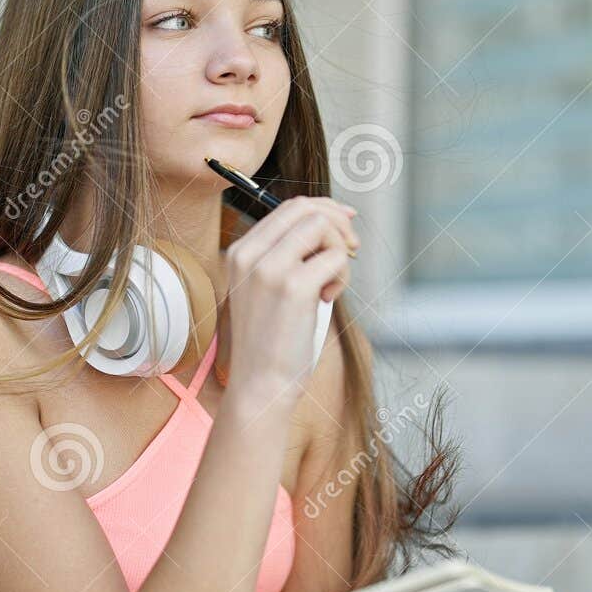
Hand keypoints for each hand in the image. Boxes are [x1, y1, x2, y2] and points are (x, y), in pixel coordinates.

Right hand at [221, 196, 358, 402]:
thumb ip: (289, 255)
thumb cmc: (272, 342)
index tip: (346, 224)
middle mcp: (250, 254)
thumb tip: (333, 219)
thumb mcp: (269, 288)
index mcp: (240, 252)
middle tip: (351, 250)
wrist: (261, 385)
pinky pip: (335, 258)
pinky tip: (327, 299)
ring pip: (322, 226)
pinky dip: (342, 276)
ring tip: (330, 284)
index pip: (287, 207)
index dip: (324, 209)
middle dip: (338, 222)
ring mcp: (269, 268)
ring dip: (339, 251)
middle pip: (305, 207)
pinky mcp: (293, 287)